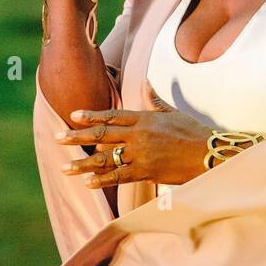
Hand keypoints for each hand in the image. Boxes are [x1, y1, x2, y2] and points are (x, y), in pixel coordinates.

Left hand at [57, 79, 215, 186]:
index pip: (111, 115)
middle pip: (102, 134)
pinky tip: (88, 182)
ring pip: (105, 158)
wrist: (208, 153)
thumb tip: (145, 83)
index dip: (91, 115)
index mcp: (143, 118)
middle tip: (57, 137)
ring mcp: (140, 153)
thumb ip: (154, 100)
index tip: (73, 115)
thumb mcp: (172, 112)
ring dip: (83, 164)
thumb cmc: (193, 132)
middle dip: (77, 136)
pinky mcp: (146, 171)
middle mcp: (138, 134)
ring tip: (65, 168)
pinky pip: (119, 176)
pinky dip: (103, 179)